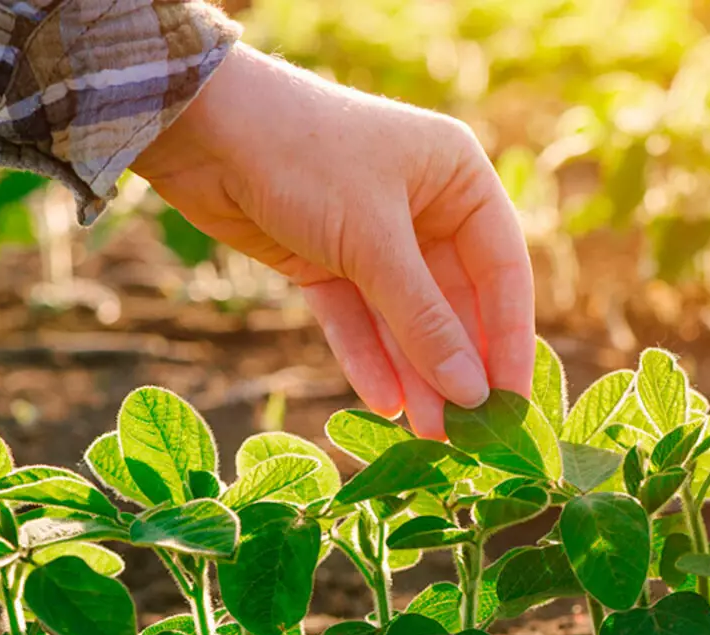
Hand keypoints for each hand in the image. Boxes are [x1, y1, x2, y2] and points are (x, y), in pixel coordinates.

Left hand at [132, 44, 533, 437]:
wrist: (197, 127)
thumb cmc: (303, 157)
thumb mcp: (374, 242)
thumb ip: (424, 321)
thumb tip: (472, 396)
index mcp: (459, 179)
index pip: (502, 271)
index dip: (509, 341)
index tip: (512, 403)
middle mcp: (426, 207)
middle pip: (454, 303)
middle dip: (456, 367)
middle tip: (467, 433)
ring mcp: (374, 237)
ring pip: (405, 319)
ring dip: (415, 374)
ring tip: (428, 433)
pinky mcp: (326, 260)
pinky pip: (357, 319)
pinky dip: (368, 357)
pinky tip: (385, 402)